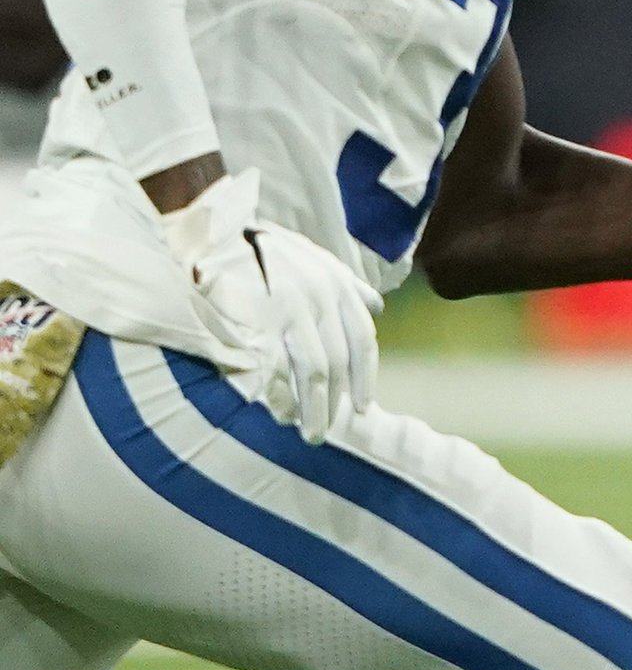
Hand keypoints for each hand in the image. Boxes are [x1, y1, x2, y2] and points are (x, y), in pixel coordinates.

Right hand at [162, 172, 379, 443]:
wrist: (216, 235)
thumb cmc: (267, 252)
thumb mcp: (316, 258)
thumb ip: (348, 284)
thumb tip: (377, 307)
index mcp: (337, 285)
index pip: (362, 339)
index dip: (365, 377)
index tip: (364, 407)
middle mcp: (320, 298)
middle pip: (338, 361)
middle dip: (336, 401)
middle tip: (327, 431)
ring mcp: (289, 310)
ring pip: (313, 370)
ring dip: (313, 408)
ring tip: (310, 433)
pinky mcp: (258, 321)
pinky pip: (277, 368)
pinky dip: (281, 396)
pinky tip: (280, 414)